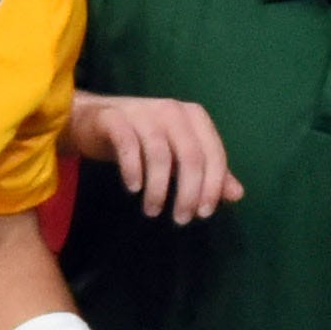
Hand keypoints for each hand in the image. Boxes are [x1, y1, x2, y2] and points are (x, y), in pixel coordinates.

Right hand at [69, 92, 243, 224]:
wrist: (93, 120)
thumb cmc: (144, 140)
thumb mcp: (179, 156)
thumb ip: (209, 173)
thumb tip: (237, 194)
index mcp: (195, 117)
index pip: (213, 155)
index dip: (212, 187)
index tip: (203, 214)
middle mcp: (172, 110)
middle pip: (190, 157)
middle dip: (188, 193)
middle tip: (181, 219)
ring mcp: (142, 111)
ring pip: (160, 155)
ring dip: (158, 189)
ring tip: (153, 211)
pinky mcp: (114, 118)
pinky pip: (128, 146)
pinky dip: (133, 170)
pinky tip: (134, 189)